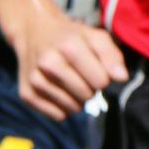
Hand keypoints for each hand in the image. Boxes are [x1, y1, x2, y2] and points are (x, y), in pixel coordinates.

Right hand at [8, 5, 127, 121]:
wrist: (33, 32)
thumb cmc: (70, 36)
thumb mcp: (94, 37)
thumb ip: (111, 55)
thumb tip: (121, 78)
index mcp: (69, 46)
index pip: (101, 81)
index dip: (103, 77)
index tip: (96, 69)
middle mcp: (49, 63)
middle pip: (87, 96)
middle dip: (90, 88)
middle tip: (81, 75)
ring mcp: (35, 80)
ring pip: (73, 108)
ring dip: (77, 99)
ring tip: (70, 82)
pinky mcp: (27, 95)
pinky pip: (58, 116)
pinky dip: (64, 107)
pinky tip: (59, 91)